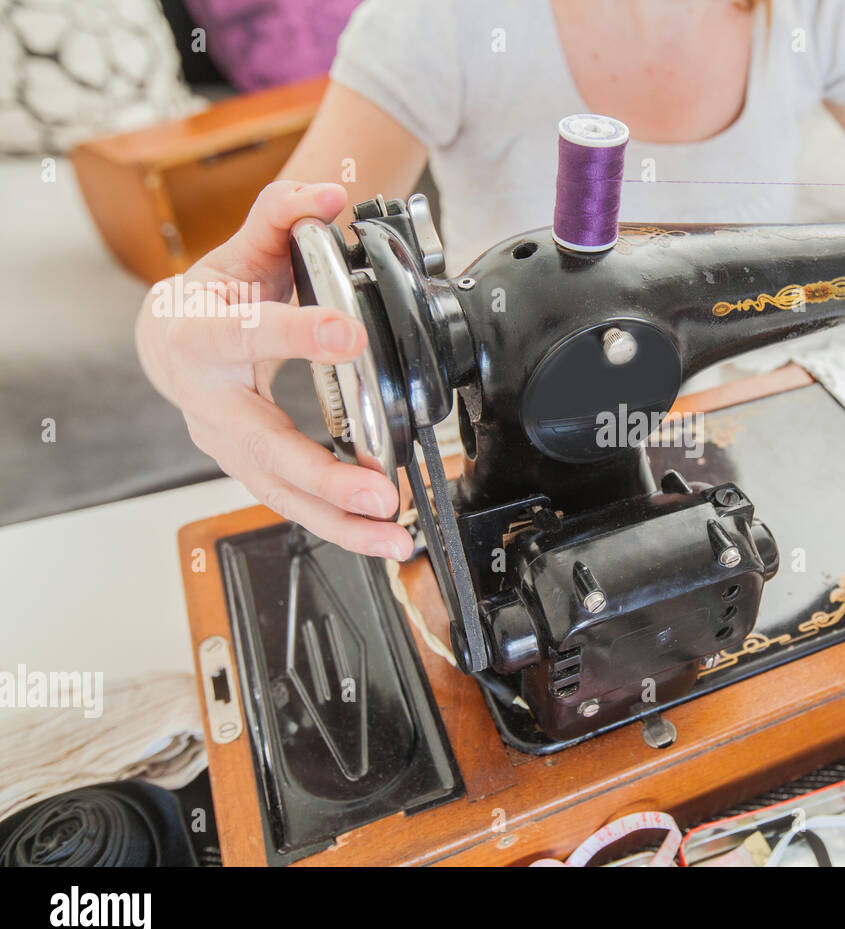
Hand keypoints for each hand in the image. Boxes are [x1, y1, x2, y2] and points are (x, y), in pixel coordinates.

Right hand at [138, 181, 413, 558]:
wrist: (168, 341)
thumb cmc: (208, 299)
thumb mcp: (241, 248)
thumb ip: (283, 212)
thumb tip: (329, 193)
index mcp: (199, 336)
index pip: (247, 332)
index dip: (298, 332)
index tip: (351, 334)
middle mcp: (209, 403)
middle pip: (265, 447)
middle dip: (326, 475)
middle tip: (379, 490)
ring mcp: (228, 446)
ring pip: (281, 493)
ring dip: (339, 521)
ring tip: (392, 535)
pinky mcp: (253, 471)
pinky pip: (294, 504)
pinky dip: (338, 525)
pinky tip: (381, 536)